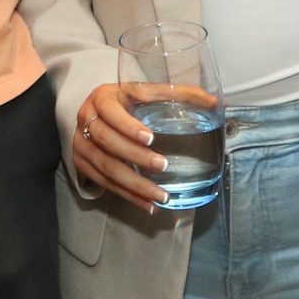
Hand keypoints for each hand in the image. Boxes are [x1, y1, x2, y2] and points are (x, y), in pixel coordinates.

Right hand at [74, 83, 169, 212]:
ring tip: (161, 195)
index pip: (113, 111)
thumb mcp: (142, 92)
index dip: (129, 125)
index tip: (150, 137)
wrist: (91, 114)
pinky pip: (106, 183)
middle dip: (135, 156)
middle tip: (162, 165)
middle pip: (107, 140)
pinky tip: (149, 205)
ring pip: (107, 167)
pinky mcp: (82, 163)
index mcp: (102, 97)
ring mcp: (81, 143)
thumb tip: (216, 103)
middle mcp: (87, 119)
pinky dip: (129, 196)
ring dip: (135, 184)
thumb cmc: (124, 102)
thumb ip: (177, 95)